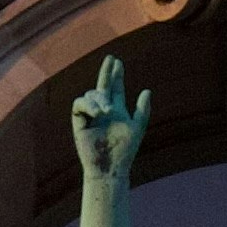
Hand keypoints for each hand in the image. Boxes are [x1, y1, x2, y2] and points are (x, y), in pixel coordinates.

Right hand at [72, 58, 149, 182]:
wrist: (110, 166)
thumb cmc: (125, 150)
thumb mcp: (137, 127)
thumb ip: (142, 110)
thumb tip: (147, 90)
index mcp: (117, 111)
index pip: (116, 89)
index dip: (117, 75)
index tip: (118, 62)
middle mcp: (103, 111)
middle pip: (102, 86)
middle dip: (106, 72)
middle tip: (111, 59)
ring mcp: (90, 115)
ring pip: (91, 95)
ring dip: (99, 98)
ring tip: (107, 110)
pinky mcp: (79, 122)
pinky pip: (79, 104)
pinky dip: (88, 104)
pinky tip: (97, 112)